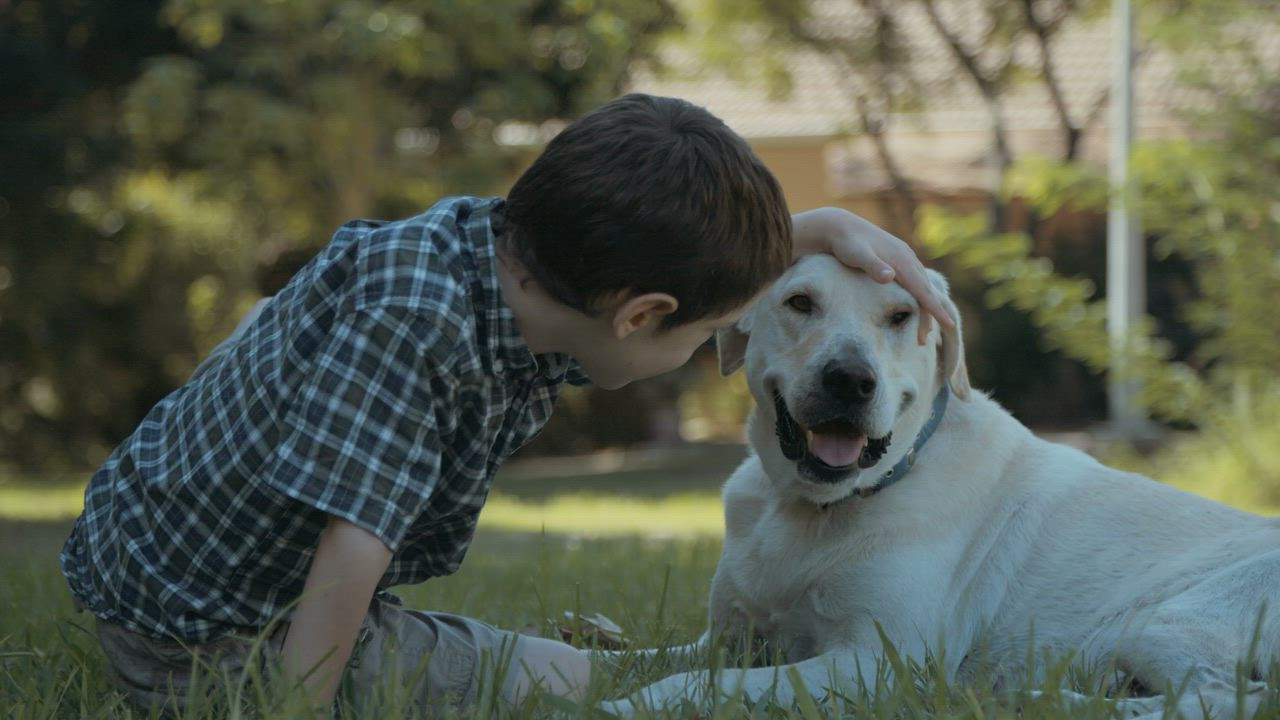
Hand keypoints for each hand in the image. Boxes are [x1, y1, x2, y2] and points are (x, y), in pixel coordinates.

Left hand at [792, 207, 954, 343]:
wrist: (839, 225)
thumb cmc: (846, 243)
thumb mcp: (857, 254)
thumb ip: (873, 265)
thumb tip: (889, 276)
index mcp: (901, 260)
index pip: (923, 290)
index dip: (935, 309)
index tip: (949, 325)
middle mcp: (907, 258)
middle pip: (924, 291)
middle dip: (929, 315)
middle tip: (922, 340)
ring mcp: (903, 257)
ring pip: (921, 286)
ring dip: (924, 307)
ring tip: (922, 330)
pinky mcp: (897, 258)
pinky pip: (914, 280)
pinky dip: (918, 295)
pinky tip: (915, 304)